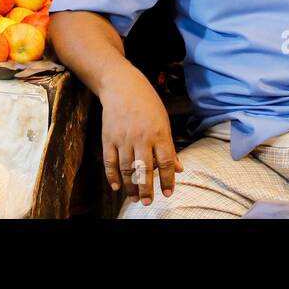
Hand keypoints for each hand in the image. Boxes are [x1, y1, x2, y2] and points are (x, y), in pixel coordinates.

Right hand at [98, 65, 182, 205]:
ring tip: (135, 198)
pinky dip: (112, 176)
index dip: (168, 179)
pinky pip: (110, 162)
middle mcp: (141, 137)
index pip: (166, 162)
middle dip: (147, 189)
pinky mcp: (108, 139)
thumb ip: (170, 147)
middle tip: (148, 202)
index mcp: (159, 133)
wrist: (122, 86)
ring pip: (127, 169)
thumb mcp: (164, 121)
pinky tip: (117, 186)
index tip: (168, 193)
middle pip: (145, 169)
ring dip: (130, 186)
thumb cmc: (147, 103)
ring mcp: (123, 139)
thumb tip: (180, 168)